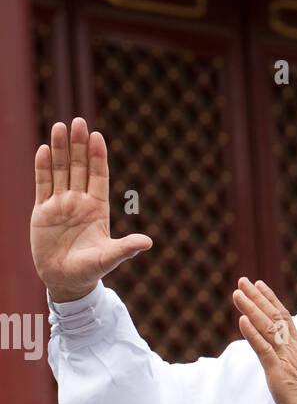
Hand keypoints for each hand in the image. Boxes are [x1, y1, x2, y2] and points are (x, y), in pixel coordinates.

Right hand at [31, 117, 152, 301]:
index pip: (99, 176)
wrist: (65, 281)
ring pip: (59, 171)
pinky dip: (43, 168)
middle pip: (78, 167)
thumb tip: (148, 242)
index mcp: (97, 209)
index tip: (97, 136)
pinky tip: (44, 149)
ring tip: (59, 127)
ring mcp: (60, 204)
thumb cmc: (90, 271)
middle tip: (78, 122)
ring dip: (59, 150)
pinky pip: (43, 184)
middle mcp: (79, 202)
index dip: (97, 157)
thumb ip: (125, 248)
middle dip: (78, 145)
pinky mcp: (42, 211)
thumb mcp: (108, 258)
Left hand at [233, 276, 296, 403]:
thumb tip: (281, 353)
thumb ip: (290, 359)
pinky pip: (264, 350)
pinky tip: (242, 321)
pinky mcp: (278, 372)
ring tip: (238, 293)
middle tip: (243, 280)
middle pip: (273, 316)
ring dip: (251, 309)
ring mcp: (285, 358)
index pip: (283, 317)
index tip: (259, 285)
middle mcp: (291, 348)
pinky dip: (252, 334)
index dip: (270, 300)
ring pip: (267, 328)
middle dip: (257, 298)